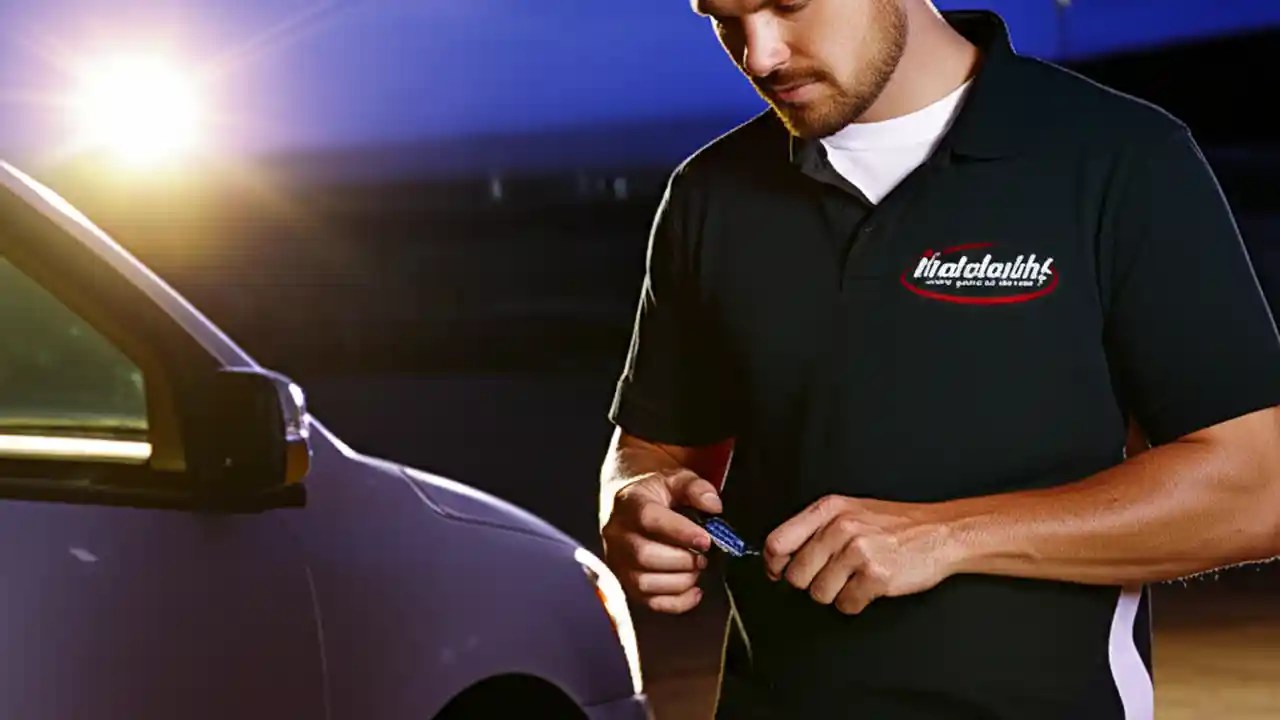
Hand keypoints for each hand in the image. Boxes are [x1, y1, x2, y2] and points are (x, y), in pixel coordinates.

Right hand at [601, 469, 723, 613]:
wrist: (627, 505)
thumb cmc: (655, 494)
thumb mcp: (676, 479)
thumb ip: (696, 488)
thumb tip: (714, 506)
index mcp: (629, 503)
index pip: (649, 519)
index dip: (679, 532)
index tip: (705, 540)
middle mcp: (617, 535)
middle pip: (645, 555)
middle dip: (682, 560)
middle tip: (703, 556)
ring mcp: (618, 562)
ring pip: (645, 583)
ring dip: (680, 581)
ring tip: (696, 568)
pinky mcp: (625, 582)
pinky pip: (649, 602)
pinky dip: (677, 603)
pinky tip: (694, 591)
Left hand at [763, 495, 958, 614]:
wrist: (940, 532)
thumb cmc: (894, 524)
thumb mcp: (850, 511)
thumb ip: (813, 529)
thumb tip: (776, 558)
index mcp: (828, 509)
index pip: (777, 542)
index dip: (773, 564)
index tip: (778, 573)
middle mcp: (840, 527)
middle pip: (796, 575)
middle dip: (811, 582)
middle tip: (833, 575)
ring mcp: (858, 551)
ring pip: (819, 594)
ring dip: (835, 593)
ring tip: (854, 578)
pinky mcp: (876, 575)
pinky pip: (845, 605)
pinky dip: (855, 602)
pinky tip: (869, 586)